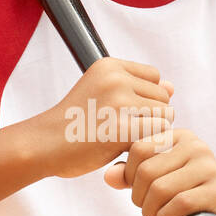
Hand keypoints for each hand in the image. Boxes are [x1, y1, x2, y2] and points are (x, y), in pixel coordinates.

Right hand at [36, 57, 174, 178]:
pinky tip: (124, 149)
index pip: (155, 78)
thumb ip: (136, 88)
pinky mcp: (122, 129)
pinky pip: (157, 136)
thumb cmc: (74, 122)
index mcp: (110, 65)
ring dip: (150, 132)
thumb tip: (172, 86)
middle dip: (150, 116)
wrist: (43, 144)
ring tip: (123, 139)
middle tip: (121, 129)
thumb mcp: (101, 93)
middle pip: (163, 98)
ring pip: (165, 117)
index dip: (146, 99)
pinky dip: (147, 146)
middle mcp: (116, 79)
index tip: (123, 112)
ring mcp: (119, 103)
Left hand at [103, 127, 215, 215]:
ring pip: (161, 188)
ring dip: (150, 212)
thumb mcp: (157, 181)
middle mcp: (196, 146)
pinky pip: (180, 203)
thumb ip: (131, 176)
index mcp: (179, 136)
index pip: (138, 148)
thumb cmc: (186, 195)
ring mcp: (210, 167)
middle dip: (139, 198)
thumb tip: (108, 176)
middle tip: (147, 212)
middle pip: (147, 171)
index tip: (137, 192)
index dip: (129, 176)